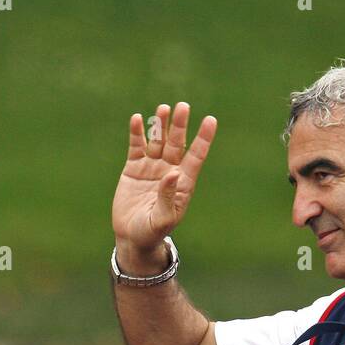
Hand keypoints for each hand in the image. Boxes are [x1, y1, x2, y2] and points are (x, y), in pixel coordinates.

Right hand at [111, 102, 216, 258]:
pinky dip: (137, 133)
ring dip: (160, 125)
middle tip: (183, 107)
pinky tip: (137, 119)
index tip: (211, 120)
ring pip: (158, 141)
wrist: (132, 237)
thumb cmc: (153, 232)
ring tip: (163, 109)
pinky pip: (136, 146)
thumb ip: (169, 196)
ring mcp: (152, 167)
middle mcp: (169, 170)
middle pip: (177, 143)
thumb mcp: (163, 218)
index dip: (204, 138)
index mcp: (183, 182)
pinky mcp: (134, 168)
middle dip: (180, 125)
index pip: (196, 156)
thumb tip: (174, 172)